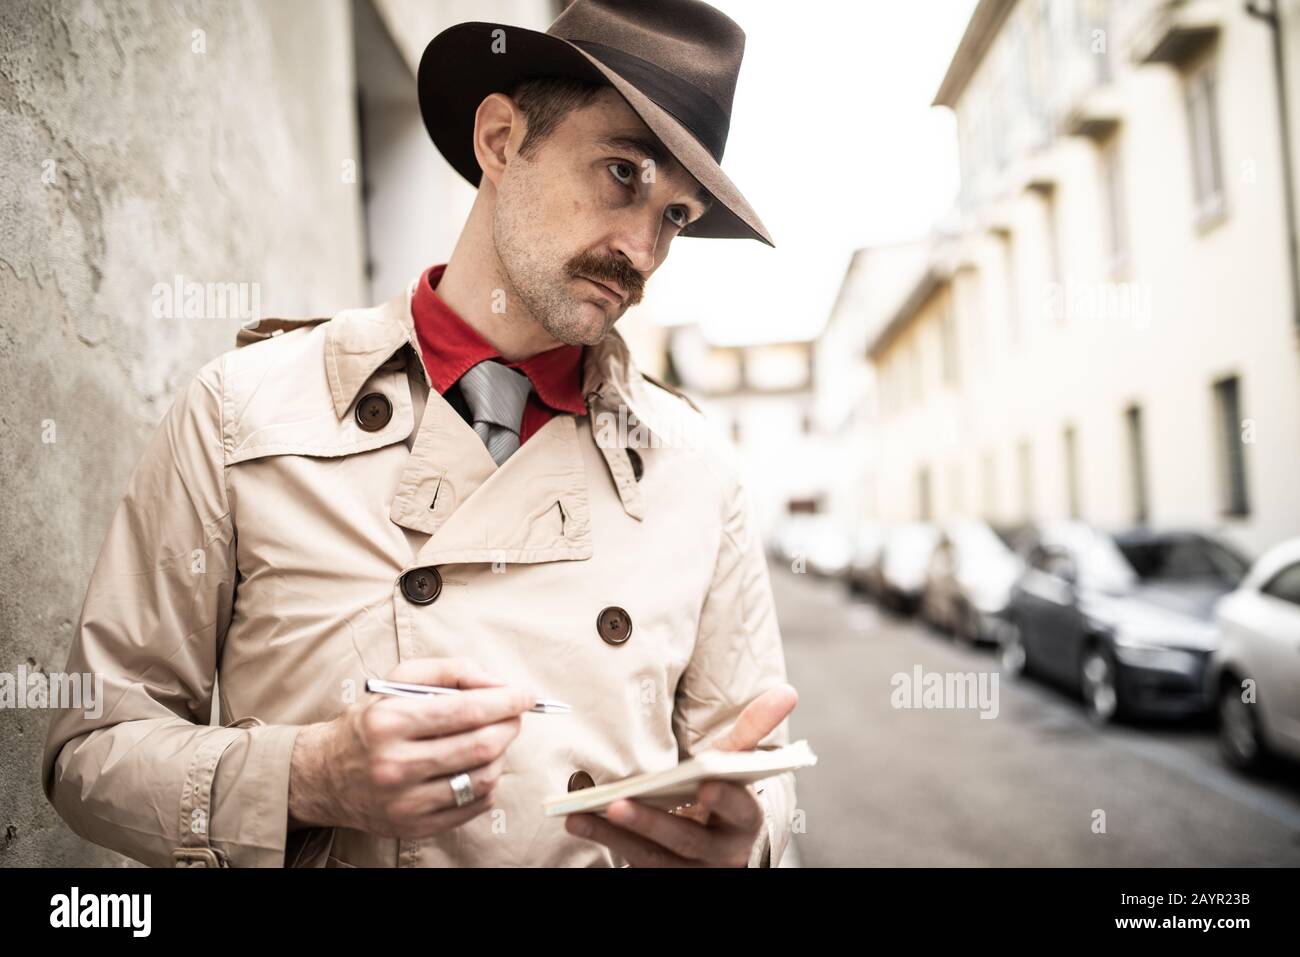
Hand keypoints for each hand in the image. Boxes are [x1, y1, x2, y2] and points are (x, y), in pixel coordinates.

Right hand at [289, 657, 534, 838]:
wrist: (324, 775)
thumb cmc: (370, 721)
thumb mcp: (400, 681)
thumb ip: (451, 671)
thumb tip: (498, 684)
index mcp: (389, 723)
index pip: (466, 711)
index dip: (506, 701)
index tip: (526, 695)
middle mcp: (395, 765)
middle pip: (480, 746)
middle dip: (509, 726)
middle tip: (514, 715)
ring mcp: (404, 802)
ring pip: (482, 778)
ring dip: (501, 755)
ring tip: (492, 739)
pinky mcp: (414, 827)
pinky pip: (474, 806)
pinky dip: (487, 783)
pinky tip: (476, 767)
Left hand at [564, 683, 797, 866]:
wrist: (726, 850)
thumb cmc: (726, 796)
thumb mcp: (740, 767)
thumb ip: (755, 731)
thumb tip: (788, 690)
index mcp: (746, 820)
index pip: (740, 810)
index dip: (725, 799)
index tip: (705, 783)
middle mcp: (722, 853)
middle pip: (686, 839)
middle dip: (652, 822)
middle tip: (618, 804)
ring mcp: (692, 870)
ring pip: (653, 858)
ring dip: (615, 836)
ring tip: (581, 816)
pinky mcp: (665, 877)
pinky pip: (634, 864)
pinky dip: (606, 843)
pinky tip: (578, 822)